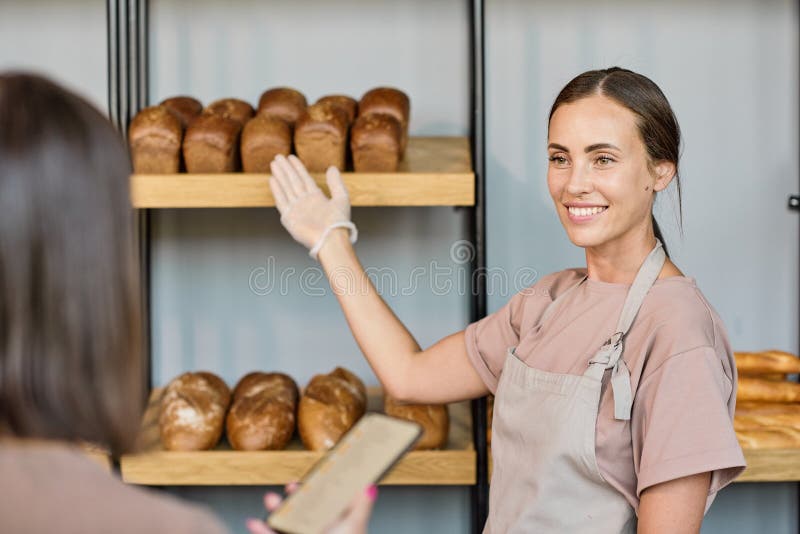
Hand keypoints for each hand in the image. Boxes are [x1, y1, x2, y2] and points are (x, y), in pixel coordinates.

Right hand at [245, 482, 376, 533]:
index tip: (309, 480)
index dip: (318, 490)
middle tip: (288, 487)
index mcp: (337, 526)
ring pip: (286, 526)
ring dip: (276, 512)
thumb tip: (369, 486)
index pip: (326, 504)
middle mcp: (319, 533)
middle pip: (304, 512)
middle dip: (294, 498)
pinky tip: (254, 524)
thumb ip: (361, 507)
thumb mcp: (354, 527)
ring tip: (270, 500)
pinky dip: (263, 531)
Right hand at [269, 155, 356, 259]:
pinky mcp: (289, 217)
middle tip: (278, 156)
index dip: (297, 167)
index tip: (291, 157)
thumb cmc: (338, 222)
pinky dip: (276, 190)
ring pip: (286, 188)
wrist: (330, 239)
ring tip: (273, 163)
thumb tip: (332, 167)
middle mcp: (305, 202)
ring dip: (280, 175)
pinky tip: (272, 180)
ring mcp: (296, 209)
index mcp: (316, 197)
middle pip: (293, 181)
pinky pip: (281, 200)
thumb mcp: (341, 198)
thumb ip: (336, 183)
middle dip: (286, 169)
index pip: (304, 178)